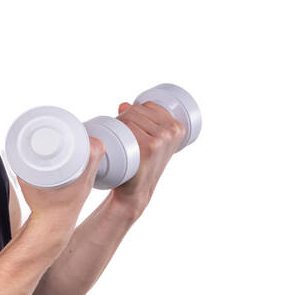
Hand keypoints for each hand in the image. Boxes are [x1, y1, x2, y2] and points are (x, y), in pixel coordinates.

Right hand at [18, 136, 106, 251]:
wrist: (53, 227)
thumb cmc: (43, 207)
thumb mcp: (30, 184)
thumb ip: (22, 167)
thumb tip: (12, 150)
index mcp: (83, 176)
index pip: (96, 148)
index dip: (88, 134)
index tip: (74, 127)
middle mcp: (90, 176)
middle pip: (98, 147)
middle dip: (85, 134)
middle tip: (69, 127)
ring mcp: (89, 180)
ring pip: (97, 154)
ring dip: (88, 142)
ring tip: (72, 133)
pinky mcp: (85, 183)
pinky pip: (93, 162)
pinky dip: (88, 151)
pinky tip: (79, 146)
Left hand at [108, 99, 187, 217]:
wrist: (136, 190)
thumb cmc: (140, 164)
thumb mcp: (149, 142)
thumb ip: (141, 122)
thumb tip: (124, 104)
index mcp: (178, 127)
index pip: (149, 105)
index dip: (134, 110)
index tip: (128, 123)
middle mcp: (172, 131)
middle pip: (139, 109)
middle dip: (124, 116)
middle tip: (119, 132)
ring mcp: (162, 138)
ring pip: (131, 116)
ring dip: (118, 122)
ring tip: (118, 137)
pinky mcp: (149, 147)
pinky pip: (128, 126)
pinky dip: (118, 128)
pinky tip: (117, 137)